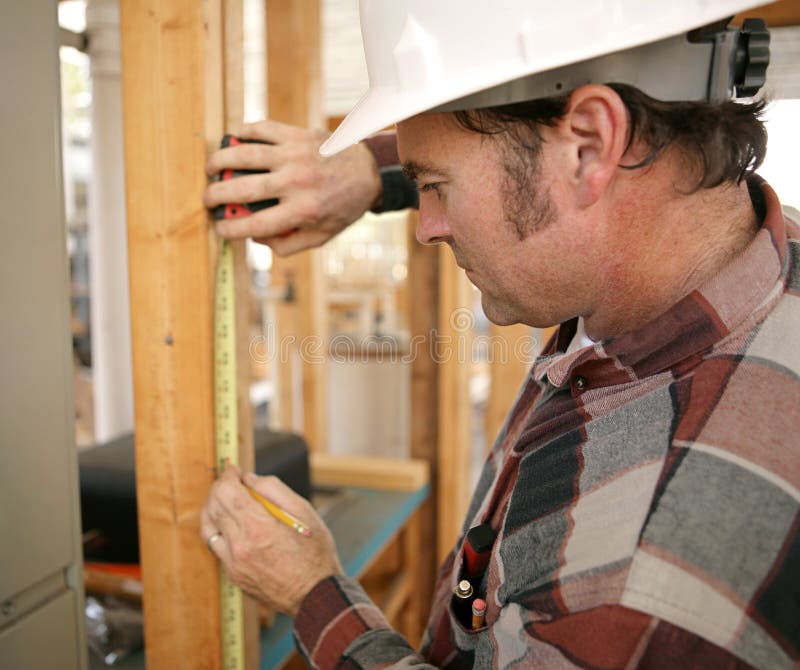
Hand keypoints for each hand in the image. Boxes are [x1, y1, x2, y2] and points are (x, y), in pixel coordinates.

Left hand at [201, 467, 342, 615]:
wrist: (314, 594)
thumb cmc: (315, 552)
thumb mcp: (304, 510)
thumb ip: (274, 489)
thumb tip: (250, 478)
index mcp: (258, 526)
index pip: (226, 491)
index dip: (227, 475)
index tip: (234, 470)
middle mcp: (240, 545)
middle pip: (214, 506)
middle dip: (219, 487)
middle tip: (231, 481)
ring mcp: (233, 563)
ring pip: (208, 527)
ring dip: (213, 508)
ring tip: (226, 500)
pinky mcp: (233, 574)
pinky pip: (217, 546)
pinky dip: (220, 529)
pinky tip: (234, 525)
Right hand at [204, 120, 381, 255]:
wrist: (369, 172)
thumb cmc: (343, 206)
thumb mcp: (321, 236)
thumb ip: (288, 244)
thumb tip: (256, 237)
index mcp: (303, 211)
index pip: (256, 224)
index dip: (231, 228)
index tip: (219, 227)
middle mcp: (296, 182)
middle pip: (243, 189)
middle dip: (216, 195)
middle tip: (207, 199)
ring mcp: (295, 155)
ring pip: (245, 154)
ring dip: (221, 161)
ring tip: (210, 168)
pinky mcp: (298, 134)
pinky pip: (261, 129)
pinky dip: (243, 133)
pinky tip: (233, 142)